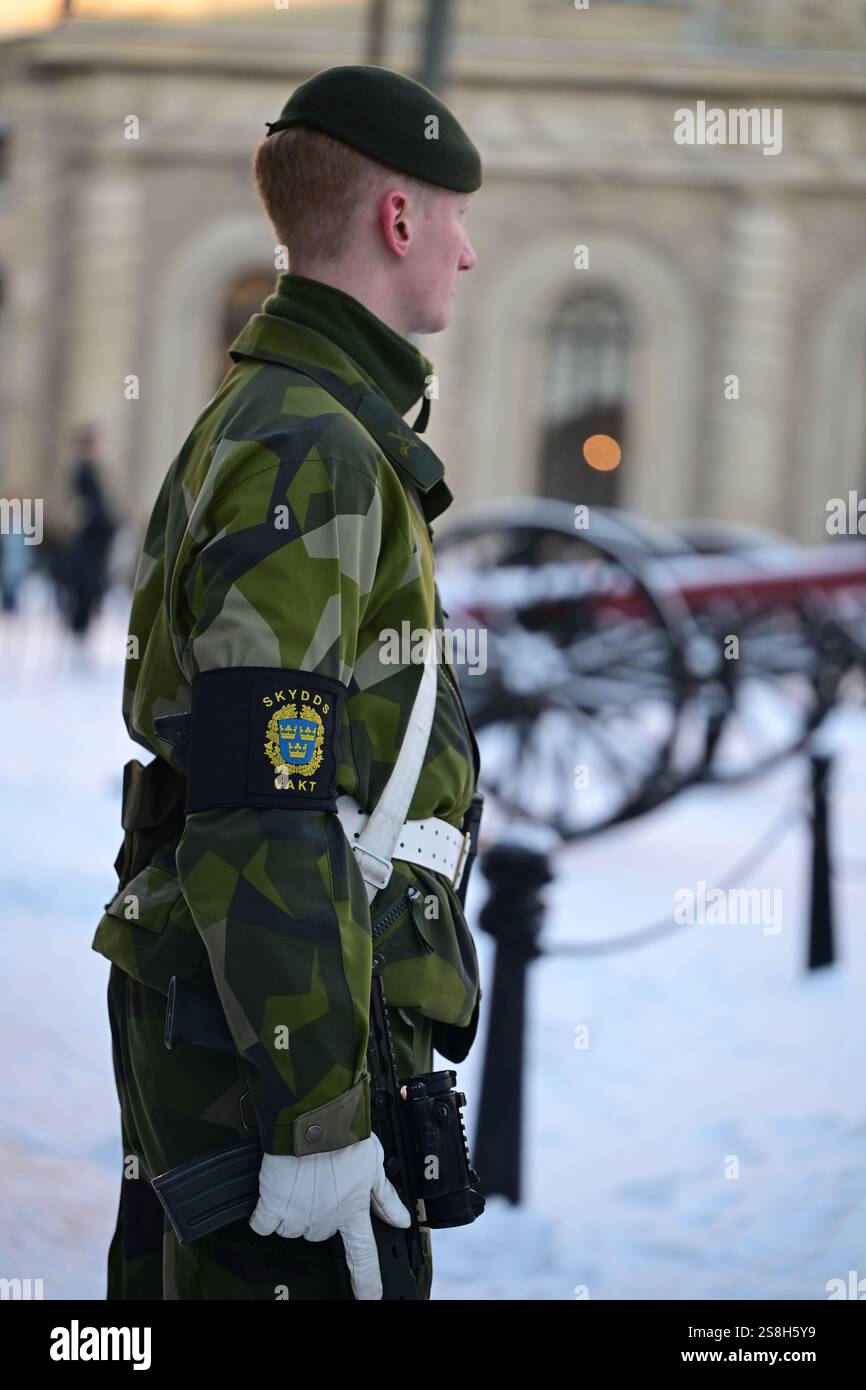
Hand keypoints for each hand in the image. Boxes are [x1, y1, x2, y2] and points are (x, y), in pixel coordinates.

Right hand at [249, 1131, 411, 1299]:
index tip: (370, 1298)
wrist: (312, 1118)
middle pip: (319, 1233)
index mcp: (353, 1210)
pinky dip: (264, 1212)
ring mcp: (298, 1216)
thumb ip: (385, 1196)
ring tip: (299, 1183)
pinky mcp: (272, 1207)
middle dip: (318, 1214)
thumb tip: (402, 1219)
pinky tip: (273, 1193)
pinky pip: (263, 1223)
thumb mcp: (374, 1163)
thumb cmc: (344, 1135)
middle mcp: (326, 1219)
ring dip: (291, 1211)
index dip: (367, 1281)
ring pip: (291, 1228)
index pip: (364, 1255)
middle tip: (319, 1186)